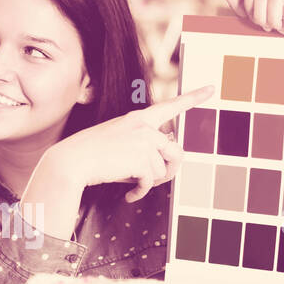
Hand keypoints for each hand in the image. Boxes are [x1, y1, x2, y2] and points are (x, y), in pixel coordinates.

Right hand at [41, 85, 210, 204]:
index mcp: (138, 118)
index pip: (170, 106)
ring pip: (163, 170)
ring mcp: (144, 141)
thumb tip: (162, 172)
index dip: (193, 98)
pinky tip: (129, 195)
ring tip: (131, 185)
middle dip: (169, 170)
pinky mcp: (141, 158)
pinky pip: (151, 181)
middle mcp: (145, 126)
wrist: (72, 161)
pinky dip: (141, 192)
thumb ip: (142, 151)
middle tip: (155, 182)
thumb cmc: (91, 156)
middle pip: (176, 151)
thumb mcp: (118, 144)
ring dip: (149, 182)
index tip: (212, 89)